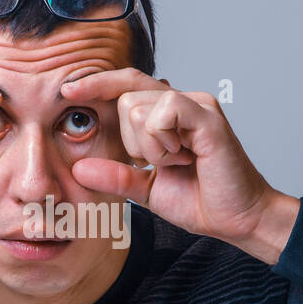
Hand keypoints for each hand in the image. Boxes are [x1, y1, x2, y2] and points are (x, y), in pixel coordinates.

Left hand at [61, 69, 295, 256]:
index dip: (98, 83)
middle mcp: (183, 100)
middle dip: (132, 141)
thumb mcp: (146, 190)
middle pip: (126, 99)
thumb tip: (79, 169)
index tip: (66, 90)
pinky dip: (163, 142)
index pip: (126, 85)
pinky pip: (163, 113)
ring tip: (179, 161)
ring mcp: (196, 105)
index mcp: (168, 113)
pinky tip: (185, 157)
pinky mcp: (207, 116)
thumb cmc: (200, 200)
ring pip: (138, 107)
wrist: (236, 219)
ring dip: (149, 146)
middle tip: (164, 162)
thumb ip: (116, 177)